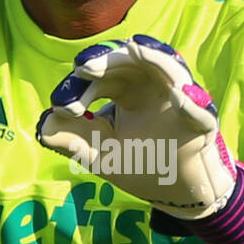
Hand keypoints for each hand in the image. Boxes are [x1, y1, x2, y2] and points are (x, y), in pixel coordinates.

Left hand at [36, 34, 243, 243]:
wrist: (178, 194)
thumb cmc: (141, 167)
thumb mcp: (99, 155)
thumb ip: (72, 141)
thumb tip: (42, 125)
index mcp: (127, 92)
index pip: (102, 77)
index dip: (82, 86)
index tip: (63, 104)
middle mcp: (152, 88)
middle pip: (131, 62)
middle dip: (108, 61)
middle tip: (84, 68)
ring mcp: (180, 99)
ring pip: (168, 69)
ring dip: (153, 58)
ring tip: (135, 49)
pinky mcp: (201, 121)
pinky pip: (198, 107)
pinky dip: (190, 100)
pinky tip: (177, 95)